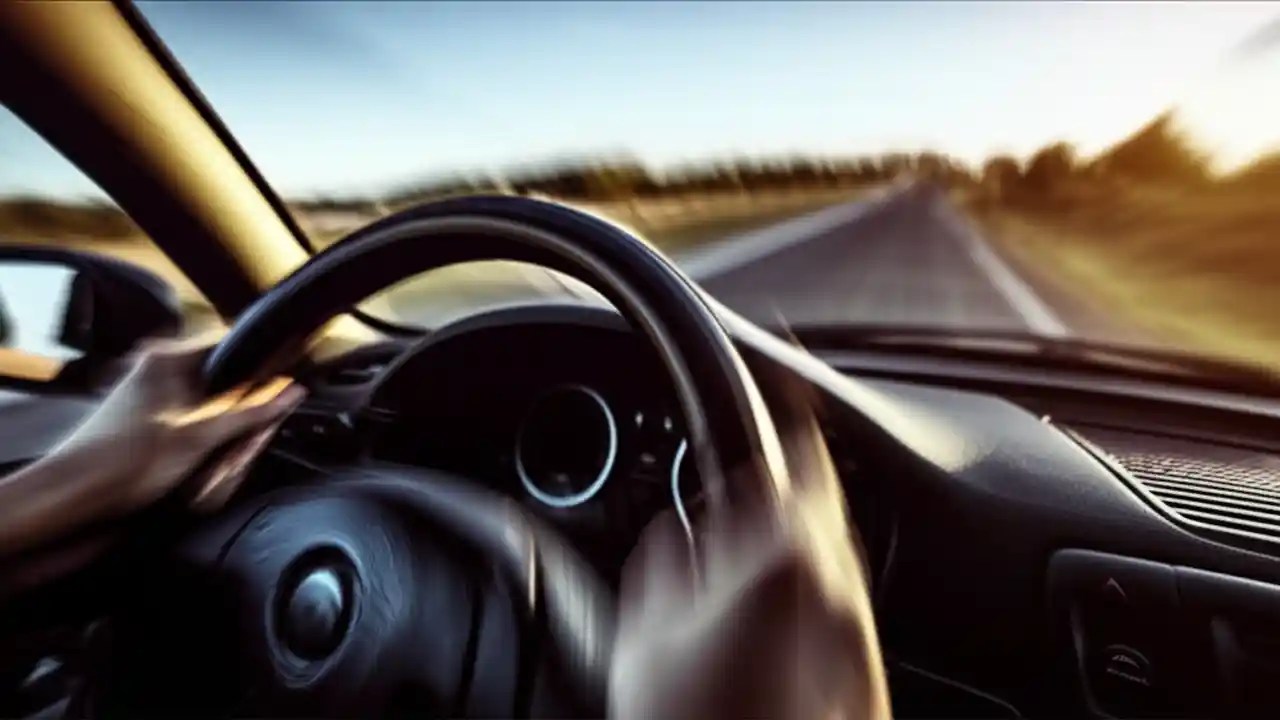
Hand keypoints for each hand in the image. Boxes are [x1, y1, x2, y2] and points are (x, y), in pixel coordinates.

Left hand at [0, 338, 303, 591]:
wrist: (70, 500)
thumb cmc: (120, 463)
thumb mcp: (199, 437)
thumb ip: (251, 413)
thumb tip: (291, 394)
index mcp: (166, 359)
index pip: (231, 347)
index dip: (262, 367)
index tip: (285, 386)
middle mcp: (160, 374)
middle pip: (227, 387)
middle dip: (240, 421)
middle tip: (242, 448)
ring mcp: (155, 402)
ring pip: (215, 414)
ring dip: (223, 443)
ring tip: (212, 469)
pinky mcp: (153, 429)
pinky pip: (198, 433)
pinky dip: (205, 453)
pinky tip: (197, 475)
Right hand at [611, 368, 889, 719]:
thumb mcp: (642, 643)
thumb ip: (662, 570)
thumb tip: (673, 541)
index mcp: (787, 555)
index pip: (797, 449)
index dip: (783, 404)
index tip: (772, 380)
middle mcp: (839, 587)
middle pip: (822, 500)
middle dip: (784, 475)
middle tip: (744, 471)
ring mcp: (858, 634)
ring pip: (832, 553)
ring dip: (795, 531)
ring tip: (745, 546)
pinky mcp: (864, 675)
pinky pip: (836, 603)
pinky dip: (806, 587)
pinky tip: (763, 616)